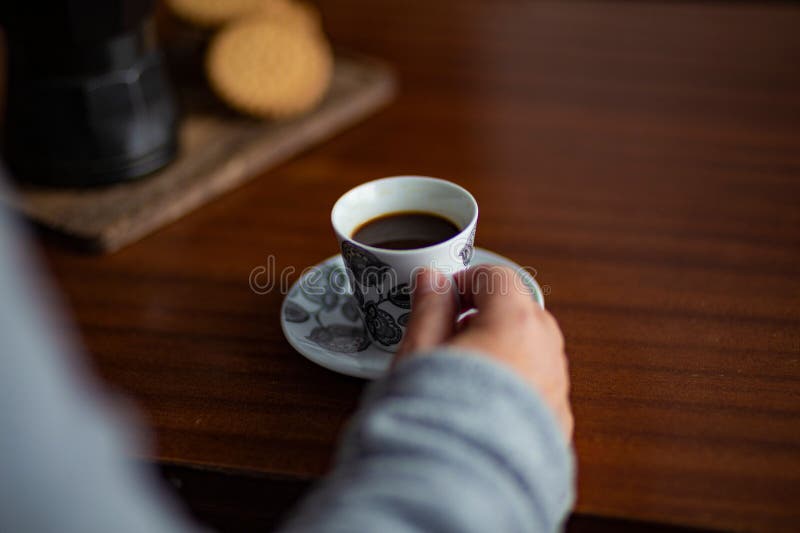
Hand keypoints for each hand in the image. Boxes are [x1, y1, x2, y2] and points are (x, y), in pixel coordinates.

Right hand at [396, 266, 572, 439]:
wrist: (461, 487)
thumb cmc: (436, 419)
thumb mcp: (419, 353)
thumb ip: (428, 309)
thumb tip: (432, 280)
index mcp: (514, 325)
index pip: (497, 278)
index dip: (466, 282)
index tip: (444, 298)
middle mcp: (545, 353)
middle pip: (523, 310)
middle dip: (489, 314)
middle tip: (452, 333)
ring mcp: (556, 389)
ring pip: (535, 349)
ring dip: (506, 348)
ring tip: (466, 371)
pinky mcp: (557, 423)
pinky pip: (540, 386)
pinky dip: (519, 383)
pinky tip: (485, 403)